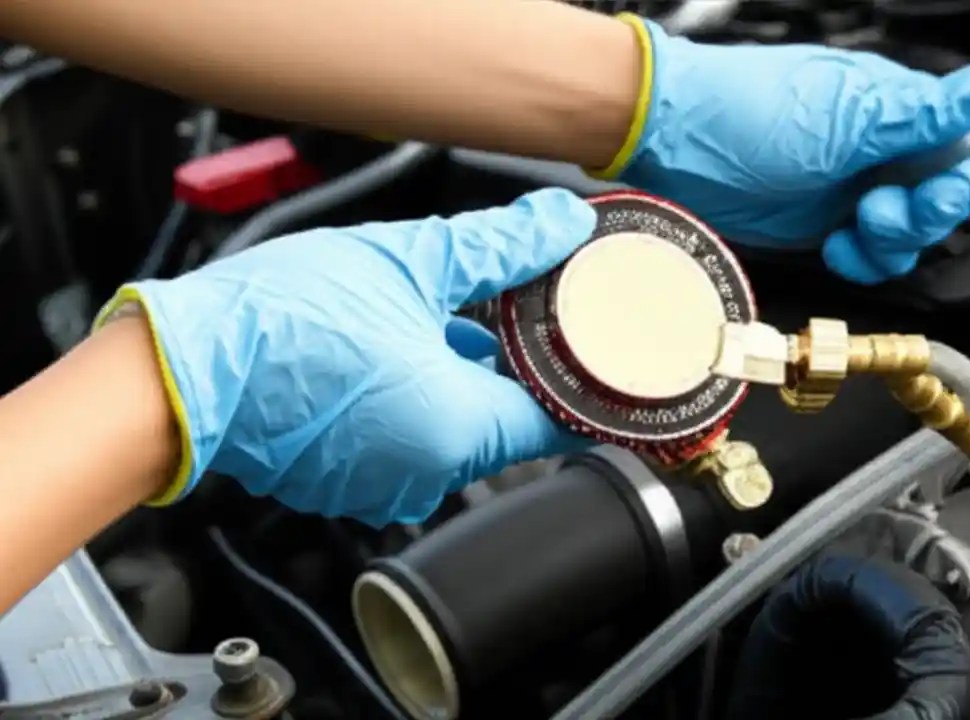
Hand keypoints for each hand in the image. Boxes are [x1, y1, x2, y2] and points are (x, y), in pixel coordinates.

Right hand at [97, 189, 594, 525]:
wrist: (175, 368)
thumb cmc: (281, 321)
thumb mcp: (407, 261)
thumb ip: (499, 247)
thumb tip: (559, 224)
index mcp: (457, 430)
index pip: (562, 420)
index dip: (589, 381)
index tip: (605, 349)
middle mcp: (427, 472)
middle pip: (509, 419)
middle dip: (520, 364)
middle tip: (528, 305)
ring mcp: (383, 482)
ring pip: (455, 425)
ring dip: (464, 374)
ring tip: (456, 312)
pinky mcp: (346, 478)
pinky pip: (408, 436)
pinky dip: (417, 395)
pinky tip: (402, 343)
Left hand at [604, 16, 969, 283]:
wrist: (674, 140)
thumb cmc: (748, 111)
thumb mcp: (847, 117)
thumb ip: (926, 115)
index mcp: (895, 109)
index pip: (965, 146)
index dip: (965, 178)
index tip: (940, 192)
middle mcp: (879, 147)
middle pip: (942, 197)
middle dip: (924, 215)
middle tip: (882, 210)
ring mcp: (850, 186)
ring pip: (908, 234)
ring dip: (892, 243)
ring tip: (855, 228)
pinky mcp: (823, 221)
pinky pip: (869, 253)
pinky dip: (863, 260)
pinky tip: (837, 247)